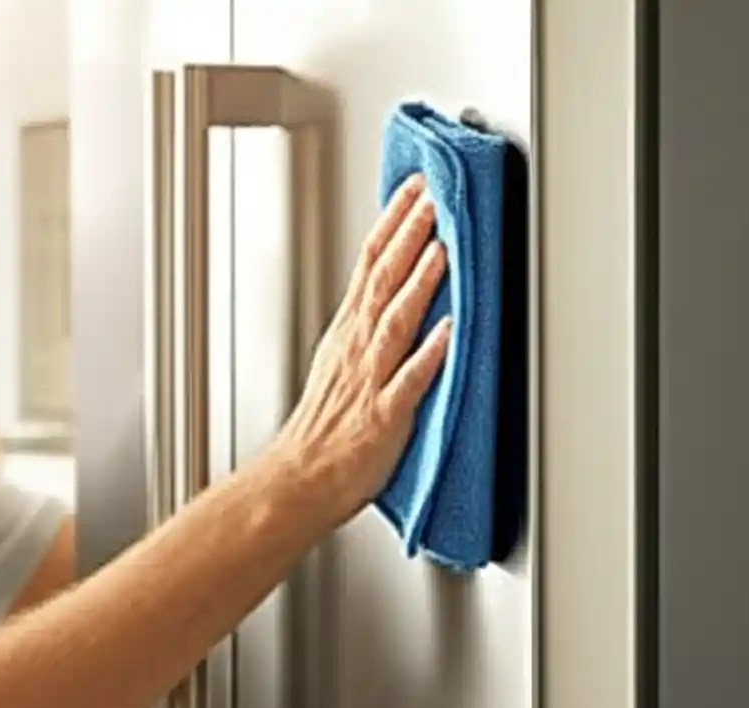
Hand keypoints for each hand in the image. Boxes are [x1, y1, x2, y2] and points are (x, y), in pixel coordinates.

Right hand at [272, 173, 450, 523]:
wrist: (300, 478)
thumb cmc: (325, 428)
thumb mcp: (341, 361)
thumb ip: (368, 324)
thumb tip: (394, 287)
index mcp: (349, 332)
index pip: (371, 263)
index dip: (393, 222)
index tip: (413, 188)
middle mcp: (358, 347)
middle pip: (382, 280)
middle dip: (408, 235)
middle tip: (431, 196)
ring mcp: (371, 379)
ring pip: (395, 321)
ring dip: (419, 283)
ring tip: (441, 248)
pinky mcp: (385, 416)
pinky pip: (409, 381)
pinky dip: (428, 354)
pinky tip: (448, 330)